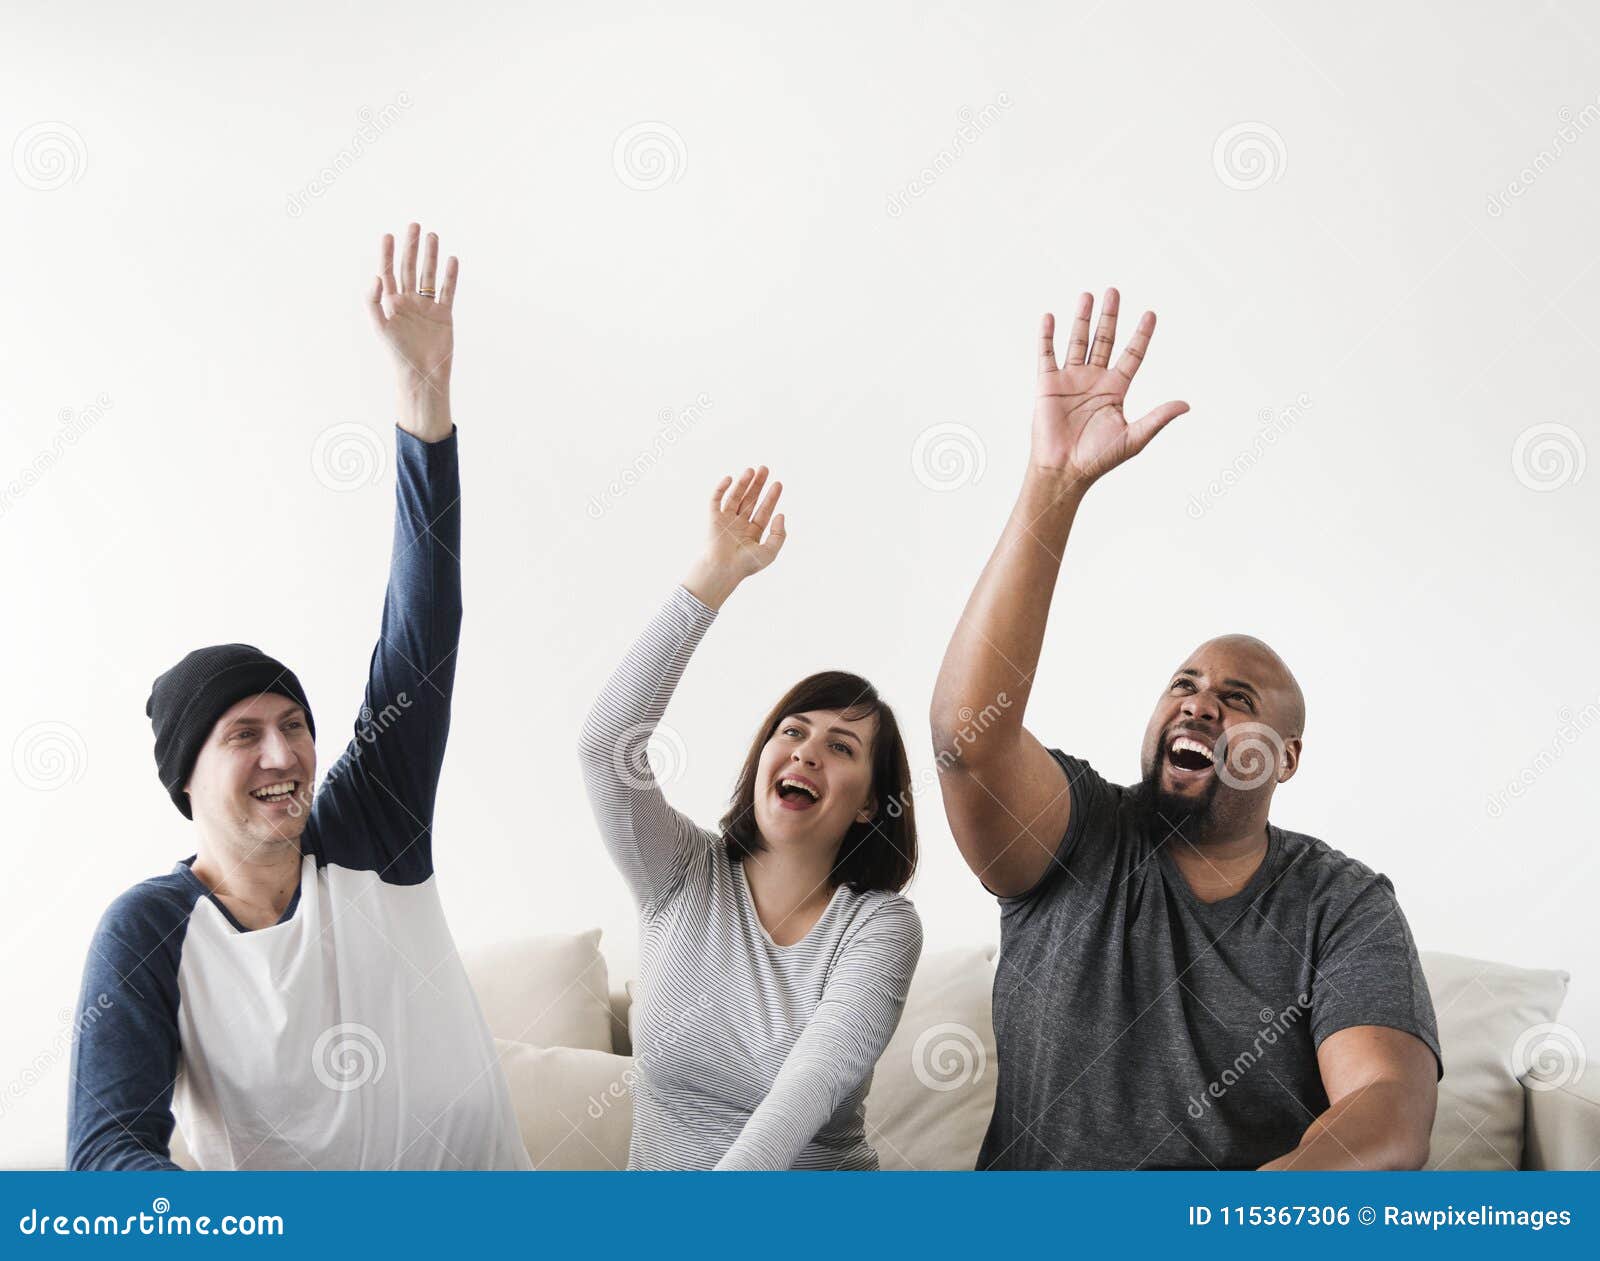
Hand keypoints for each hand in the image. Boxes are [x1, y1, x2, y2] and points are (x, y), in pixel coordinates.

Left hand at [366, 223, 457, 441]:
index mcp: (391, 303)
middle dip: (411, 247)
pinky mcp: (444, 315)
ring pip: (429, 276)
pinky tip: (452, 260)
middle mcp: (408, 301)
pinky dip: (450, 276)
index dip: (387, 254)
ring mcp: (427, 307)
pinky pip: (447, 291)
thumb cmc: (397, 353)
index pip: (388, 272)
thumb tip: (376, 276)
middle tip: (414, 226)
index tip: (389, 235)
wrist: (422, 374)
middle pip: (409, 268)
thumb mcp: (380, 326)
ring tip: (433, 236)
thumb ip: (374, 300)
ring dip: (430, 256)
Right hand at [682, 466, 785, 609]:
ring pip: (735, 497)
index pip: (764, 511)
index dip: (771, 497)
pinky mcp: (713, 519)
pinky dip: (721, 488)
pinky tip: (730, 478)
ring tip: (751, 470)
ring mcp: (726, 521)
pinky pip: (716, 500)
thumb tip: (781, 514)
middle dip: (758, 485)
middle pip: (750, 500)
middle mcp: (739, 525)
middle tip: (765, 469)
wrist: (722, 570)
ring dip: (743, 483)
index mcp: (752, 533)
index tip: (778, 484)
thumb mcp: (769, 552)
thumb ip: (779, 535)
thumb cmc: (745, 565)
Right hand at [1031, 288, 1188, 484]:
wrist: (1064, 471)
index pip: (1131, 355)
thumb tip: (1186, 405)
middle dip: (1110, 316)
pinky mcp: (1048, 385)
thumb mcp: (1134, 438)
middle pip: (1104, 340)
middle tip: (1114, 291)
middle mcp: (1093, 380)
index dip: (1141, 335)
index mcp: (1115, 390)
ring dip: (1082, 319)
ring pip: (1078, 342)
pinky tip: (1050, 318)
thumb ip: (1158, 418)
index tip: (1150, 314)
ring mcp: (1070, 380)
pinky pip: (1046, 355)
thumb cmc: (1098, 459)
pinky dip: (1047, 336)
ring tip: (1088, 295)